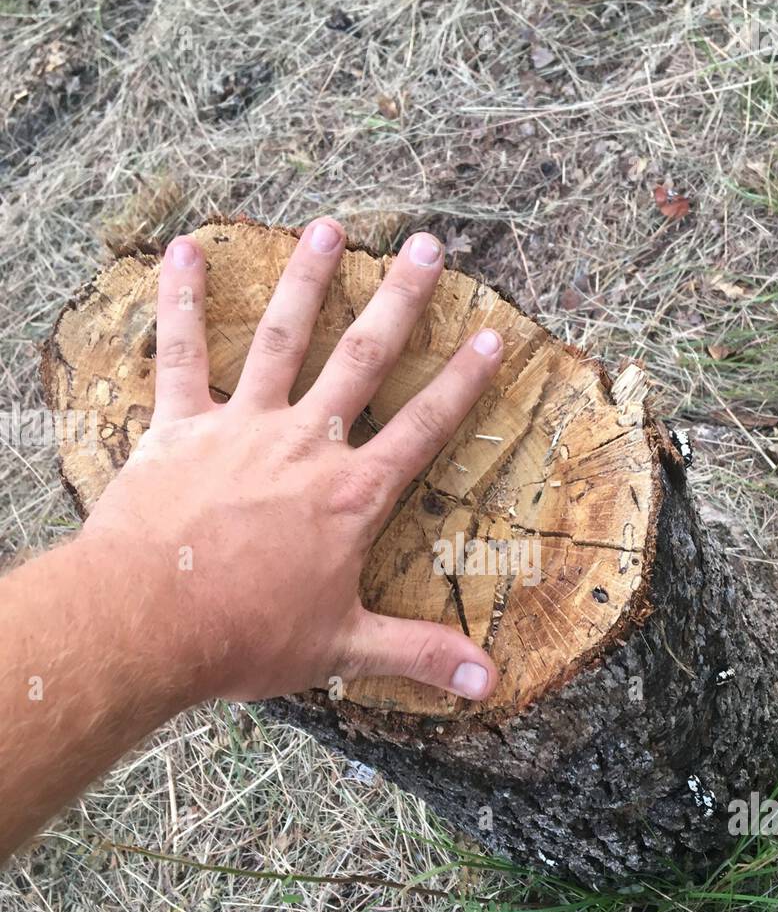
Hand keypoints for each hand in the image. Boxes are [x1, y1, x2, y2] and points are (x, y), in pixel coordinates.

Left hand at [80, 220, 502, 706]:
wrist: (151, 621)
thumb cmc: (246, 636)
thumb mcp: (343, 648)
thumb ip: (420, 655)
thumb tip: (490, 684)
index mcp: (351, 495)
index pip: (424, 428)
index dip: (463, 383)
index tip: (493, 337)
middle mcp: (306, 444)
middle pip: (364, 359)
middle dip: (401, 300)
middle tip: (427, 247)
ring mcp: (243, 425)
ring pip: (283, 336)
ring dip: (309, 278)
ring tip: (330, 226)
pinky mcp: (180, 424)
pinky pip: (181, 351)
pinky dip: (182, 299)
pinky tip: (185, 249)